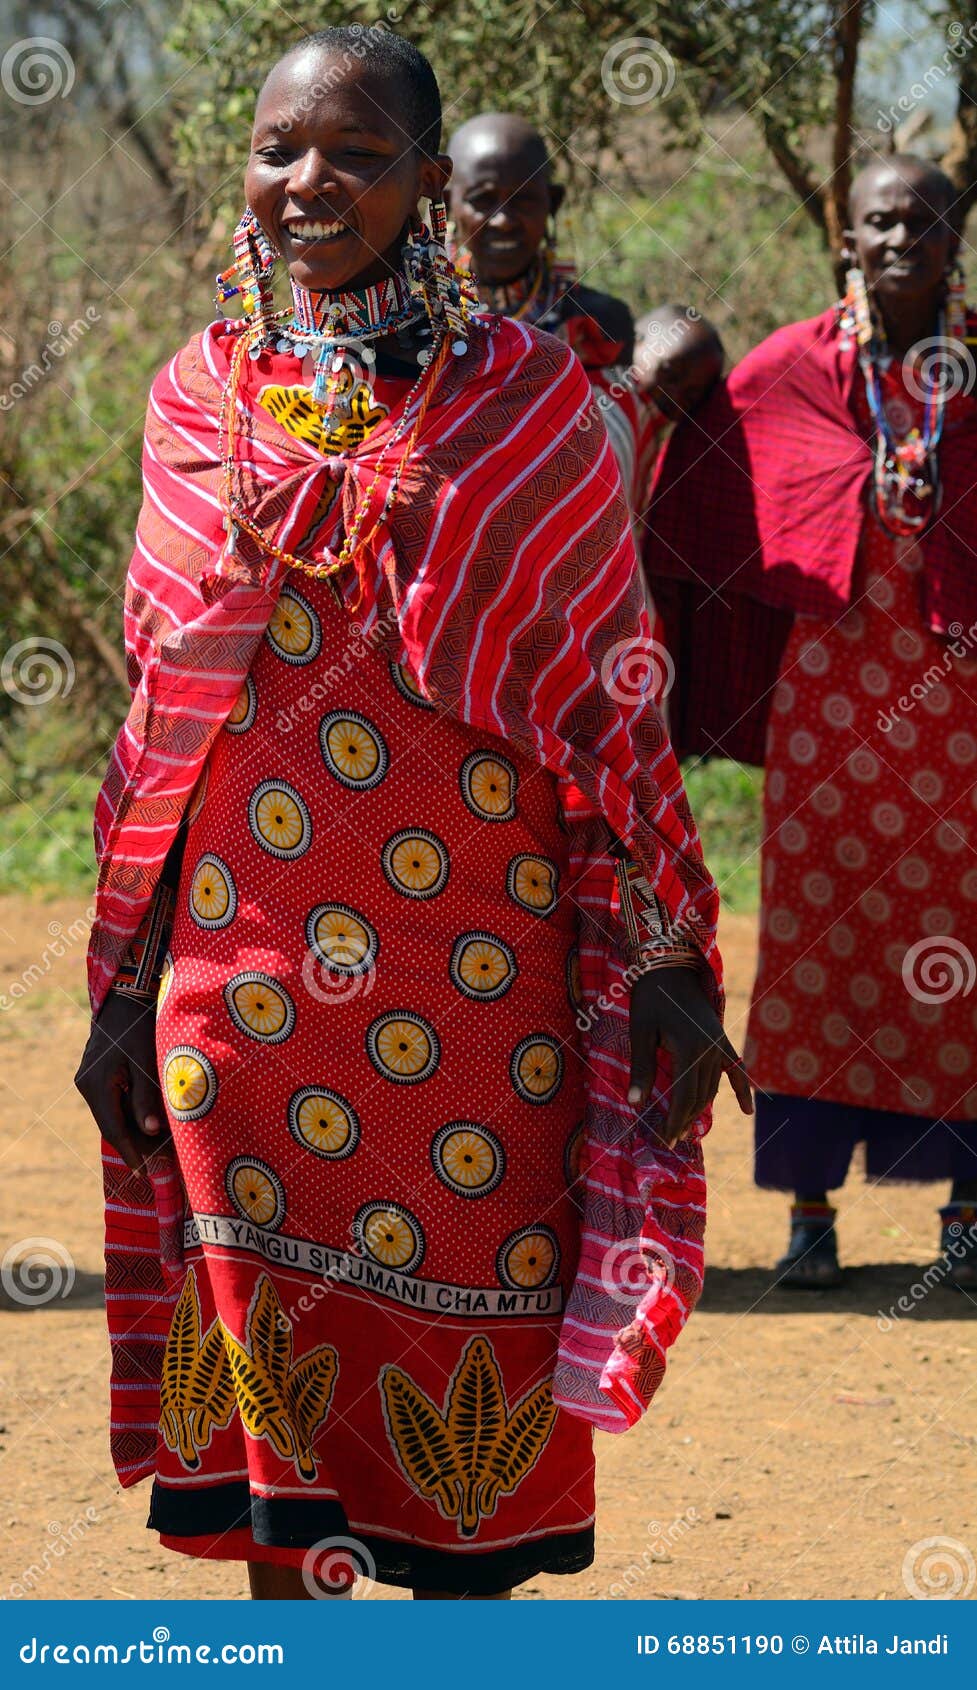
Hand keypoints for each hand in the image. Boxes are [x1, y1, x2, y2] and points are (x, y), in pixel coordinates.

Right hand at [74, 990, 167, 1173]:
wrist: (125, 996)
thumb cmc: (140, 1026)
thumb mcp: (147, 1062)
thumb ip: (147, 1097)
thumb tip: (151, 1132)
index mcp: (97, 1084)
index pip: (114, 1128)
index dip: (131, 1151)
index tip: (145, 1172)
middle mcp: (87, 1084)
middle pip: (111, 1124)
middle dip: (134, 1144)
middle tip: (156, 1164)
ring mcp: (89, 1078)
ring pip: (111, 1113)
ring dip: (132, 1129)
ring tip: (156, 1147)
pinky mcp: (96, 1073)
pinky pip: (112, 1101)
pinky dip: (128, 1113)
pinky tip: (146, 1121)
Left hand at [628, 964, 752, 1145]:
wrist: (670, 966)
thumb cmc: (650, 998)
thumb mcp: (640, 1032)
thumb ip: (641, 1069)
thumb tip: (634, 1104)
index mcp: (690, 1049)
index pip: (684, 1098)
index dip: (673, 1122)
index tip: (663, 1141)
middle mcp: (710, 1050)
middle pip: (699, 1097)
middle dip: (684, 1121)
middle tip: (668, 1140)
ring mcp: (720, 1045)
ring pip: (713, 1088)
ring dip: (699, 1109)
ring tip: (683, 1128)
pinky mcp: (723, 1039)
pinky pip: (736, 1069)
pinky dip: (742, 1090)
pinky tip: (748, 1110)